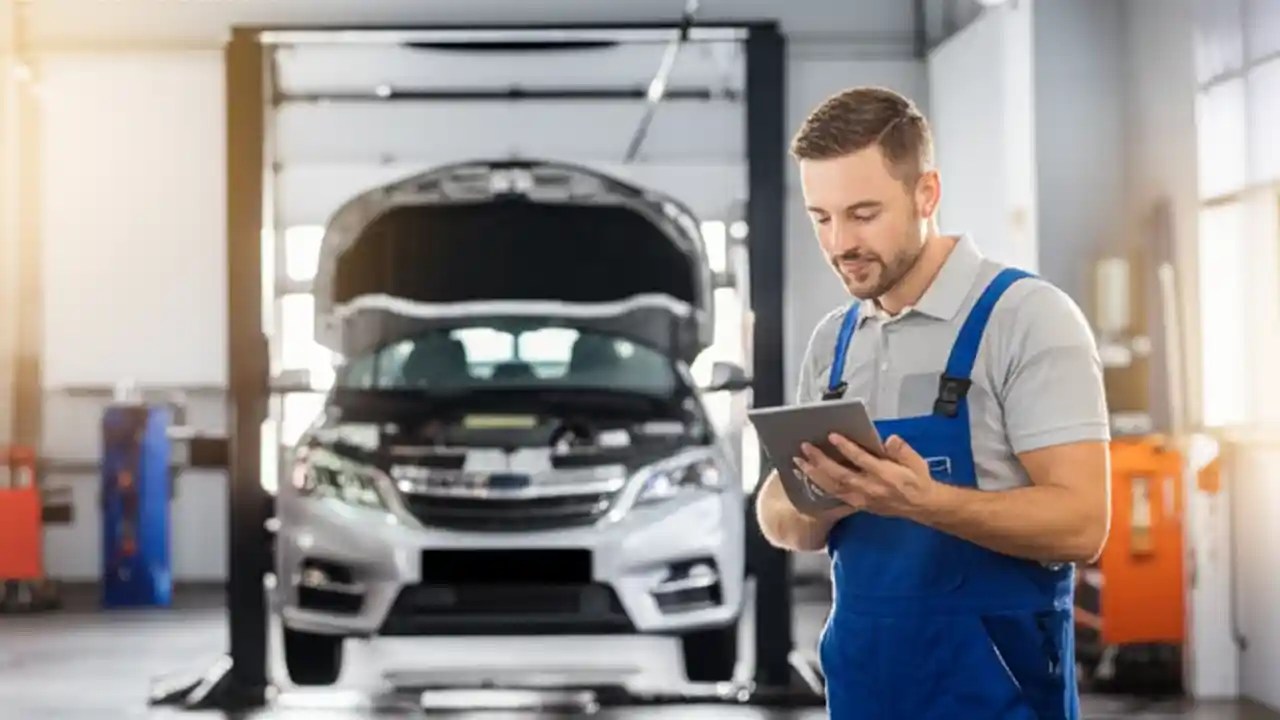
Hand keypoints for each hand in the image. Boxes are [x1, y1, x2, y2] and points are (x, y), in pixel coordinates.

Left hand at [793, 434, 938, 519]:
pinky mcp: (858, 505)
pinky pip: (836, 496)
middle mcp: (870, 488)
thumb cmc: (917, 480)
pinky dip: (821, 487)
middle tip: (804, 448)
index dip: (846, 448)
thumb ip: (901, 450)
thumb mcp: (916, 461)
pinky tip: (809, 478)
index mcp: (885, 475)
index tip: (831, 436)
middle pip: (840, 475)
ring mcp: (862, 499)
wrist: (922, 506)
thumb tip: (890, 440)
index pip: (861, 460)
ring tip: (799, 462)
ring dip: (814, 475)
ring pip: (833, 487)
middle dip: (820, 461)